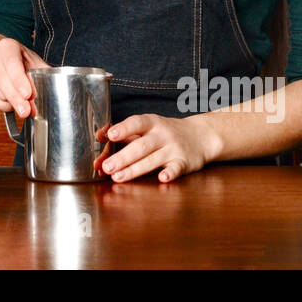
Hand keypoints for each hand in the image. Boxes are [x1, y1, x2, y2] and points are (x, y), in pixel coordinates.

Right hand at [0, 38, 49, 117]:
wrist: (0, 60)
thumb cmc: (20, 62)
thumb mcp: (34, 62)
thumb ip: (43, 74)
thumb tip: (53, 89)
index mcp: (7, 46)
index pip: (11, 63)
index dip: (19, 80)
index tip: (27, 94)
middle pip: (2, 79)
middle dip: (15, 98)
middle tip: (26, 110)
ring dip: (10, 102)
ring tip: (22, 103)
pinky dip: (0, 105)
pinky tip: (9, 105)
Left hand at [100, 114, 221, 183]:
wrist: (201, 135)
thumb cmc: (167, 132)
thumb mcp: (150, 127)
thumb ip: (128, 133)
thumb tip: (100, 136)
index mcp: (152, 123)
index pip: (137, 123)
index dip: (123, 128)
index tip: (110, 135)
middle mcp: (162, 134)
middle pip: (141, 146)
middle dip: (123, 157)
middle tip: (106, 166)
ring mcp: (174, 148)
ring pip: (153, 159)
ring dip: (135, 169)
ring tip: (118, 177)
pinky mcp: (184, 162)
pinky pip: (176, 168)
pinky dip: (170, 173)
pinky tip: (162, 178)